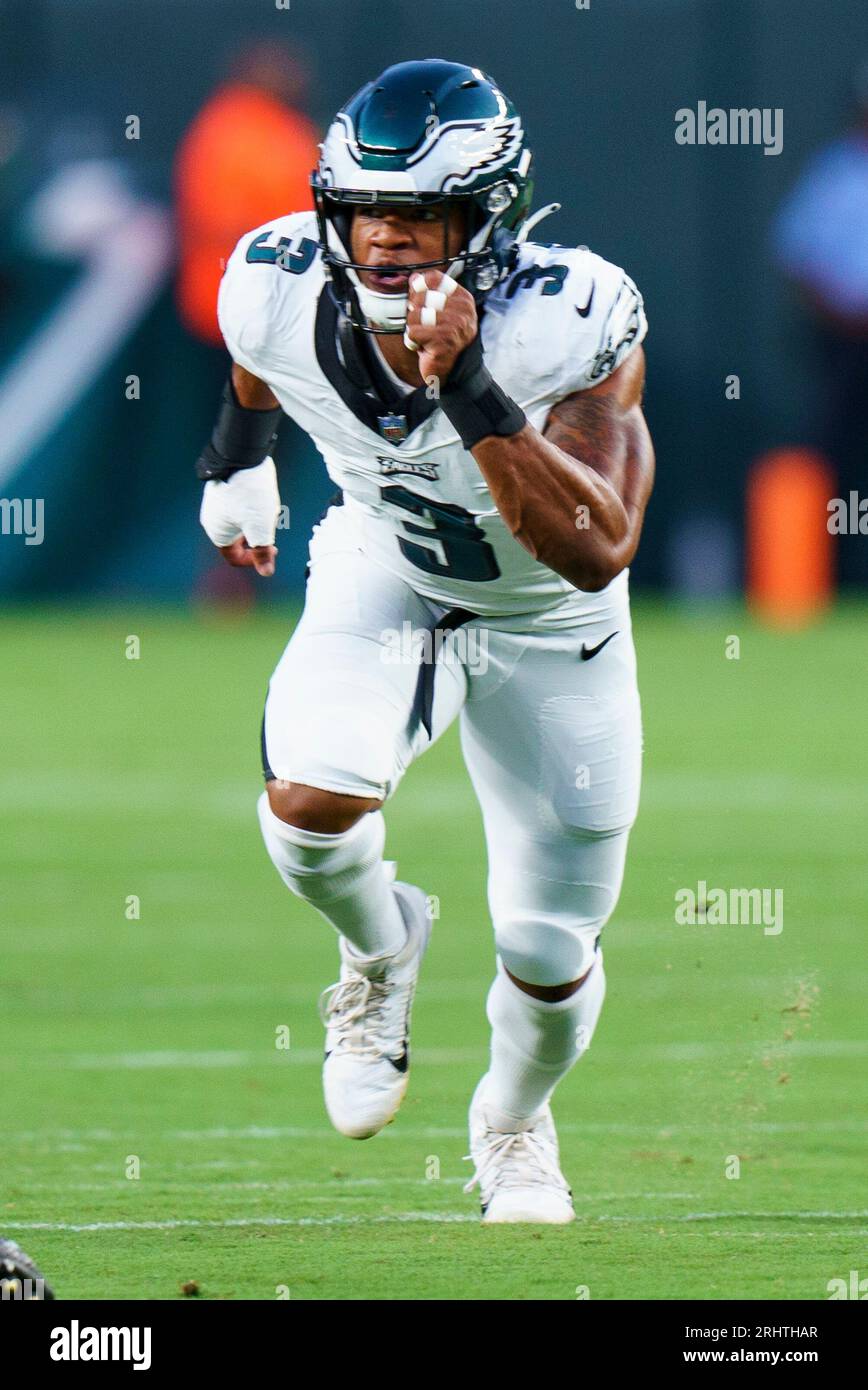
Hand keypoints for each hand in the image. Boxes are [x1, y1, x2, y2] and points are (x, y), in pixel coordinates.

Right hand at [200, 456, 279, 577]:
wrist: (242, 455)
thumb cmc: (250, 495)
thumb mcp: (260, 528)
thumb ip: (262, 553)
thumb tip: (266, 573)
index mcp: (218, 533)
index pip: (234, 558)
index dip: (255, 560)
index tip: (272, 549)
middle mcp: (213, 519)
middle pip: (239, 540)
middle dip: (259, 536)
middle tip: (272, 527)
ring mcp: (218, 503)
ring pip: (242, 522)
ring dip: (258, 520)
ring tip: (268, 508)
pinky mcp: (225, 489)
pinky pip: (241, 506)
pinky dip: (254, 506)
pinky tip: (263, 495)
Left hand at [404, 270, 477, 385]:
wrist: (454, 370)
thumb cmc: (446, 339)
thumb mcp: (441, 312)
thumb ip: (429, 293)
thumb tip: (414, 278)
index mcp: (463, 299)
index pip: (434, 278)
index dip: (420, 287)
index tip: (421, 300)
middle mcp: (462, 310)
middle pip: (421, 296)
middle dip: (415, 311)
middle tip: (425, 324)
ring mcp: (454, 326)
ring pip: (415, 315)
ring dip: (414, 328)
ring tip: (425, 336)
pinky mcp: (443, 342)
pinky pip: (414, 332)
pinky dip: (413, 342)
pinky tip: (425, 346)